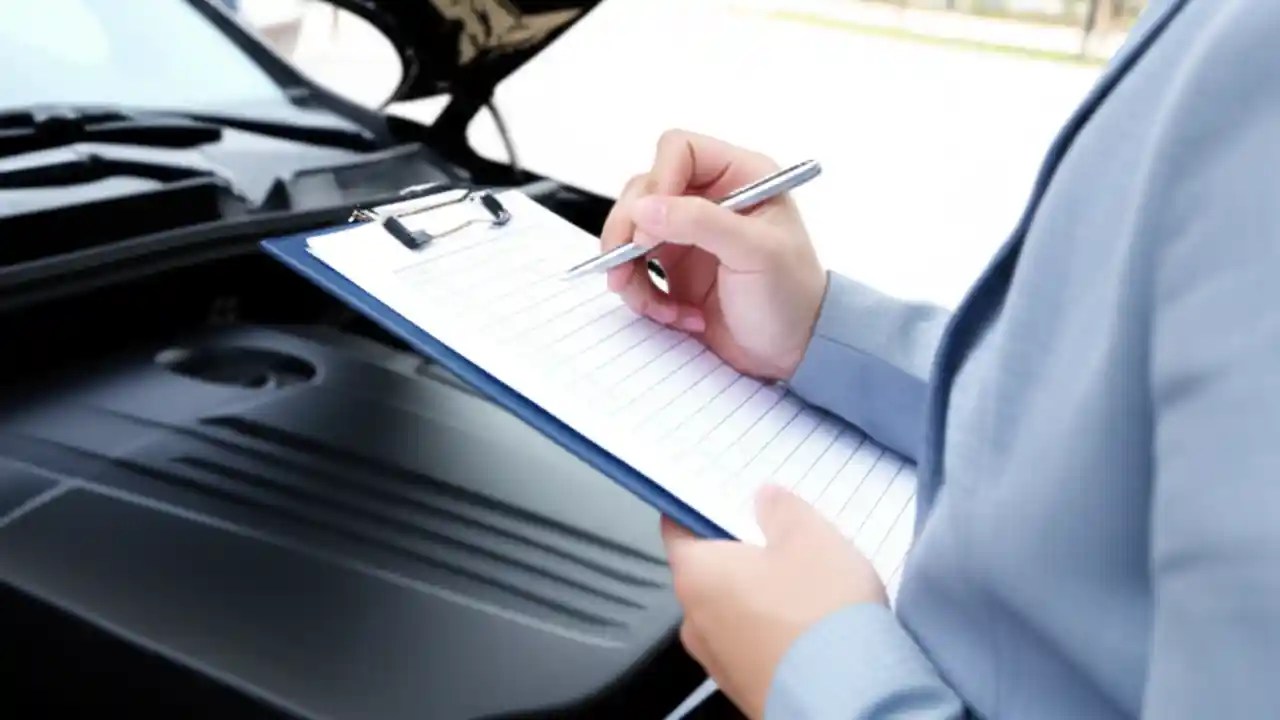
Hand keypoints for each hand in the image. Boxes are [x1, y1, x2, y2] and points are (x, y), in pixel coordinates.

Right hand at [600, 130, 827, 381]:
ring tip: (652, 304)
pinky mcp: (674, 267)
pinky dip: (642, 294)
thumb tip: (644, 207)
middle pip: (644, 190)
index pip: (679, 150)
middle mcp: (710, 198)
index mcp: (739, 178)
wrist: (792, 352)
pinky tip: (675, 315)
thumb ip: (700, 222)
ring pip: (630, 229)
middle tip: (625, 264)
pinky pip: (634, 268)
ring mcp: (688, 233)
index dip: (658, 180)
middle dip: (628, 229)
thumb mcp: (755, 253)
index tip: (651, 222)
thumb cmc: (792, 298)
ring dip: (629, 268)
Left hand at [662, 485, 886, 719]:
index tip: (720, 493)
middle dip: (738, 552)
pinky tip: (810, 623)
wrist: (846, 701)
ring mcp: (719, 661)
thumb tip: (764, 498)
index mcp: (696, 574)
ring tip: (805, 581)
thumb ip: (781, 509)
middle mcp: (695, 620)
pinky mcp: (747, 687)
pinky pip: (753, 645)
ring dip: (759, 594)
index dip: (696, 505)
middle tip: (778, 534)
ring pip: (731, 611)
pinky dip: (773, 630)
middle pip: (708, 571)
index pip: (676, 528)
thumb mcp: (810, 537)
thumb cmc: (820, 613)